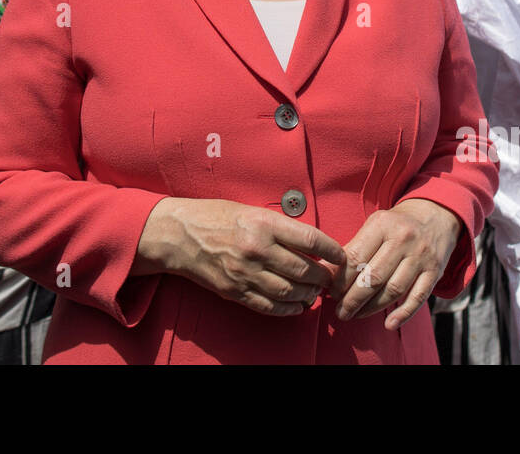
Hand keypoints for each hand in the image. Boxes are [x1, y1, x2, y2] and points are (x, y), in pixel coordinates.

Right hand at [137, 197, 346, 316]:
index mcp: (262, 224)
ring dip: (309, 295)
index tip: (341, 257)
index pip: (310, 239)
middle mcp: (256, 249)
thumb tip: (311, 243)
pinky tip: (297, 305)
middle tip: (331, 278)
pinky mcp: (235, 291)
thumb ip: (280, 226)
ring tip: (316, 292)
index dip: (331, 250)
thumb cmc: (215, 216)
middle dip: (324, 277)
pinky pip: (270, 306)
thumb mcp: (251, 210)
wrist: (179, 235)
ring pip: (290, 291)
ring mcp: (245, 273)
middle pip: (304, 269)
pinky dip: (289, 309)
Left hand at [331, 198, 461, 329]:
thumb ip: (353, 248)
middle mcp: (403, 239)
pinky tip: (389, 325)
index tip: (330, 291)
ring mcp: (421, 256)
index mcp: (382, 225)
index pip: (356, 257)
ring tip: (356, 315)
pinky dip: (403, 314)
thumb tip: (326, 273)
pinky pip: (419, 297)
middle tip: (340, 311)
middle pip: (374, 277)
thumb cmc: (396, 225)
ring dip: (372, 308)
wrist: (435, 215)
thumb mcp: (374, 225)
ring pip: (393, 290)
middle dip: (353, 299)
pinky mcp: (435, 272)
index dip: (340, 279)